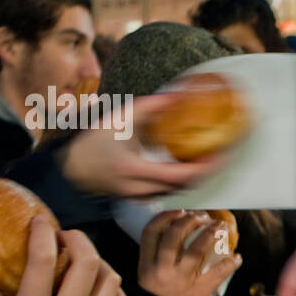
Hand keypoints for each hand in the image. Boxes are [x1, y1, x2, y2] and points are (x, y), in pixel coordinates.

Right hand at [0, 216, 130, 295]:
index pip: (45, 259)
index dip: (43, 231)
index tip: (38, 221)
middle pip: (89, 263)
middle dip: (79, 239)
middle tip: (65, 235)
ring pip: (112, 282)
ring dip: (99, 262)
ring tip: (83, 259)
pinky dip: (115, 291)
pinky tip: (100, 287)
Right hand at [59, 92, 226, 197]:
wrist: (72, 171)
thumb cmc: (94, 143)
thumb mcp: (118, 119)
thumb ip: (148, 107)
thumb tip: (176, 96)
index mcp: (135, 170)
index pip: (180, 175)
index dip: (205, 168)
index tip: (221, 154)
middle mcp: (141, 189)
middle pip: (186, 187)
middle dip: (208, 173)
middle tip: (224, 155)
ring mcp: (142, 198)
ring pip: (180, 192)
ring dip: (198, 178)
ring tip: (211, 158)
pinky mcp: (142, 200)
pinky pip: (171, 192)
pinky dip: (185, 181)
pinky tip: (192, 166)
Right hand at [138, 209, 242, 295]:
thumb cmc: (160, 295)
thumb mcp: (148, 274)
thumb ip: (157, 254)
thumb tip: (179, 226)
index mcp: (146, 264)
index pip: (151, 232)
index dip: (166, 217)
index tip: (179, 211)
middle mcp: (162, 269)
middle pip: (174, 236)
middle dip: (190, 220)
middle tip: (202, 216)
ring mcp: (182, 280)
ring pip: (196, 249)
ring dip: (211, 233)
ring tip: (220, 226)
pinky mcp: (200, 290)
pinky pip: (218, 272)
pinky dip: (230, 262)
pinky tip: (237, 256)